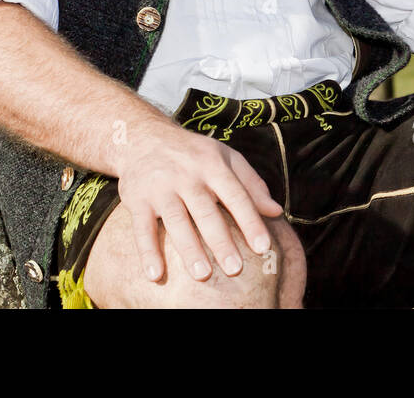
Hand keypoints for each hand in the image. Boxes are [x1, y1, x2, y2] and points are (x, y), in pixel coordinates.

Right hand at [115, 122, 284, 282]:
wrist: (145, 137)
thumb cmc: (195, 154)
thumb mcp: (226, 158)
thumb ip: (252, 185)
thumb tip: (276, 212)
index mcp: (214, 165)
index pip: (236, 195)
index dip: (250, 222)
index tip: (263, 247)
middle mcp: (187, 175)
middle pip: (206, 211)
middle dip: (221, 241)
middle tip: (235, 269)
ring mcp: (161, 187)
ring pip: (177, 221)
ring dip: (189, 249)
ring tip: (202, 275)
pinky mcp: (137, 198)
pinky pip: (142, 228)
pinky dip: (148, 252)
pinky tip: (156, 274)